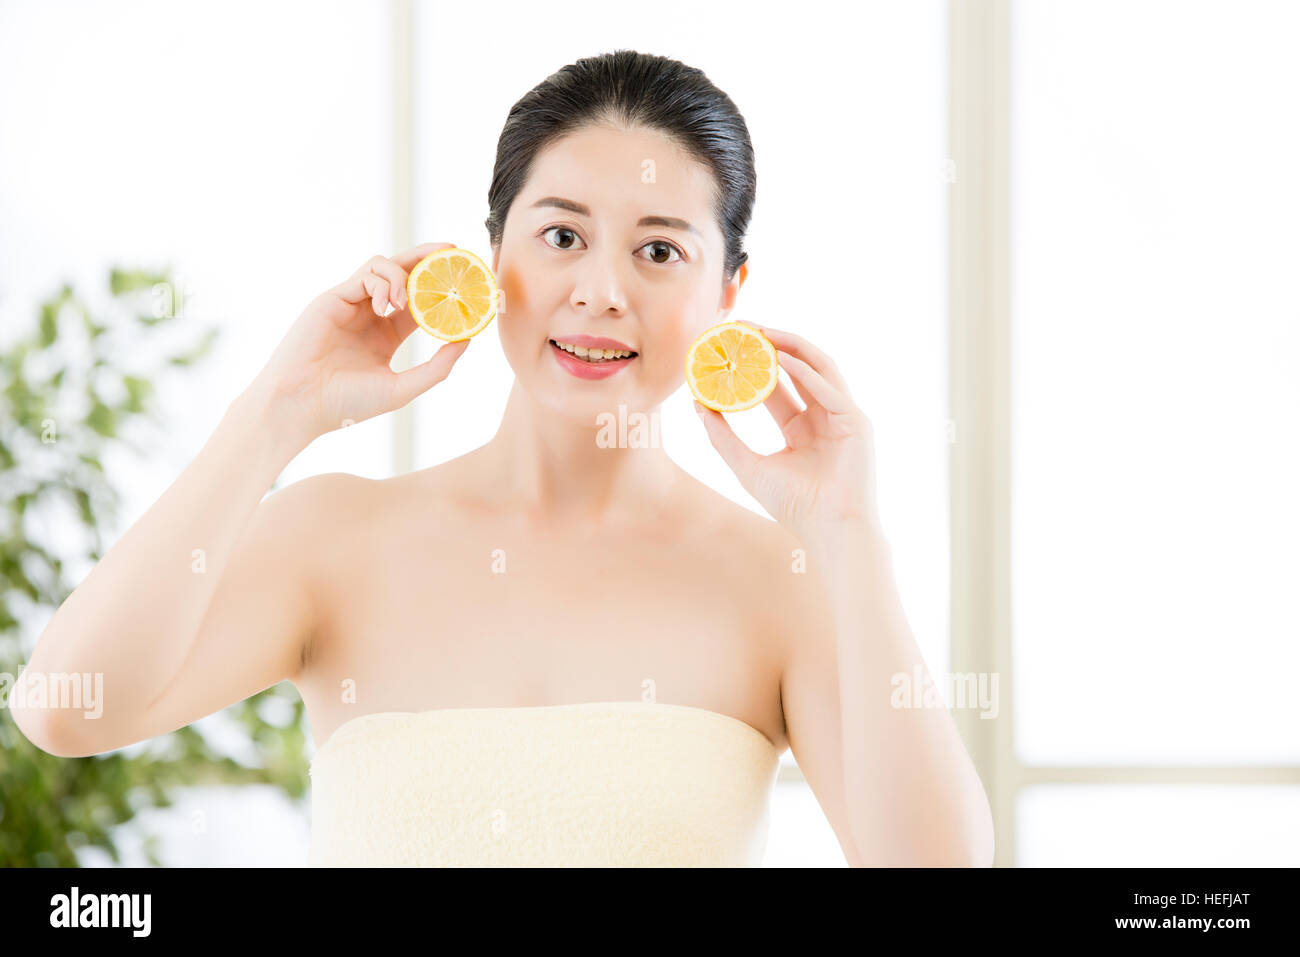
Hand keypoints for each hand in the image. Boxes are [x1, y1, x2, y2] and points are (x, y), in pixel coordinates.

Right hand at [248, 242, 470, 444]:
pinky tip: (387, 305)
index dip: (442, 290)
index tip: (468, 283)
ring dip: (403, 275)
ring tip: (406, 302)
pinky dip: (383, 281)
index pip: (421, 302)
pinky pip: (365, 273)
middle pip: (405, 274)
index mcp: (387, 335)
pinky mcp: (334, 297)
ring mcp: (352, 304)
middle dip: (429, 258)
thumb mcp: (403, 387)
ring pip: (384, 266)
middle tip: (454, 250)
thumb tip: (467, 339)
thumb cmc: (348, 403)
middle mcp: (371, 315)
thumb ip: (437, 366)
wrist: (303, 405)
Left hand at [694, 320, 880, 538]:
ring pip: (818, 368)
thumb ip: (722, 437)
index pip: (776, 385)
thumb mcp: (748, 466)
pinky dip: (805, 371)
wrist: (827, 531)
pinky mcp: (857, 422)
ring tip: (760, 331)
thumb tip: (697, 405)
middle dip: (771, 344)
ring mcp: (843, 416)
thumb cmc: (794, 506)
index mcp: (802, 426)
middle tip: (741, 327)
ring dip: (790, 346)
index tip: (726, 347)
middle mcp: (824, 416)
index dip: (752, 364)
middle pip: (798, 368)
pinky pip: (829, 388)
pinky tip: (779, 359)